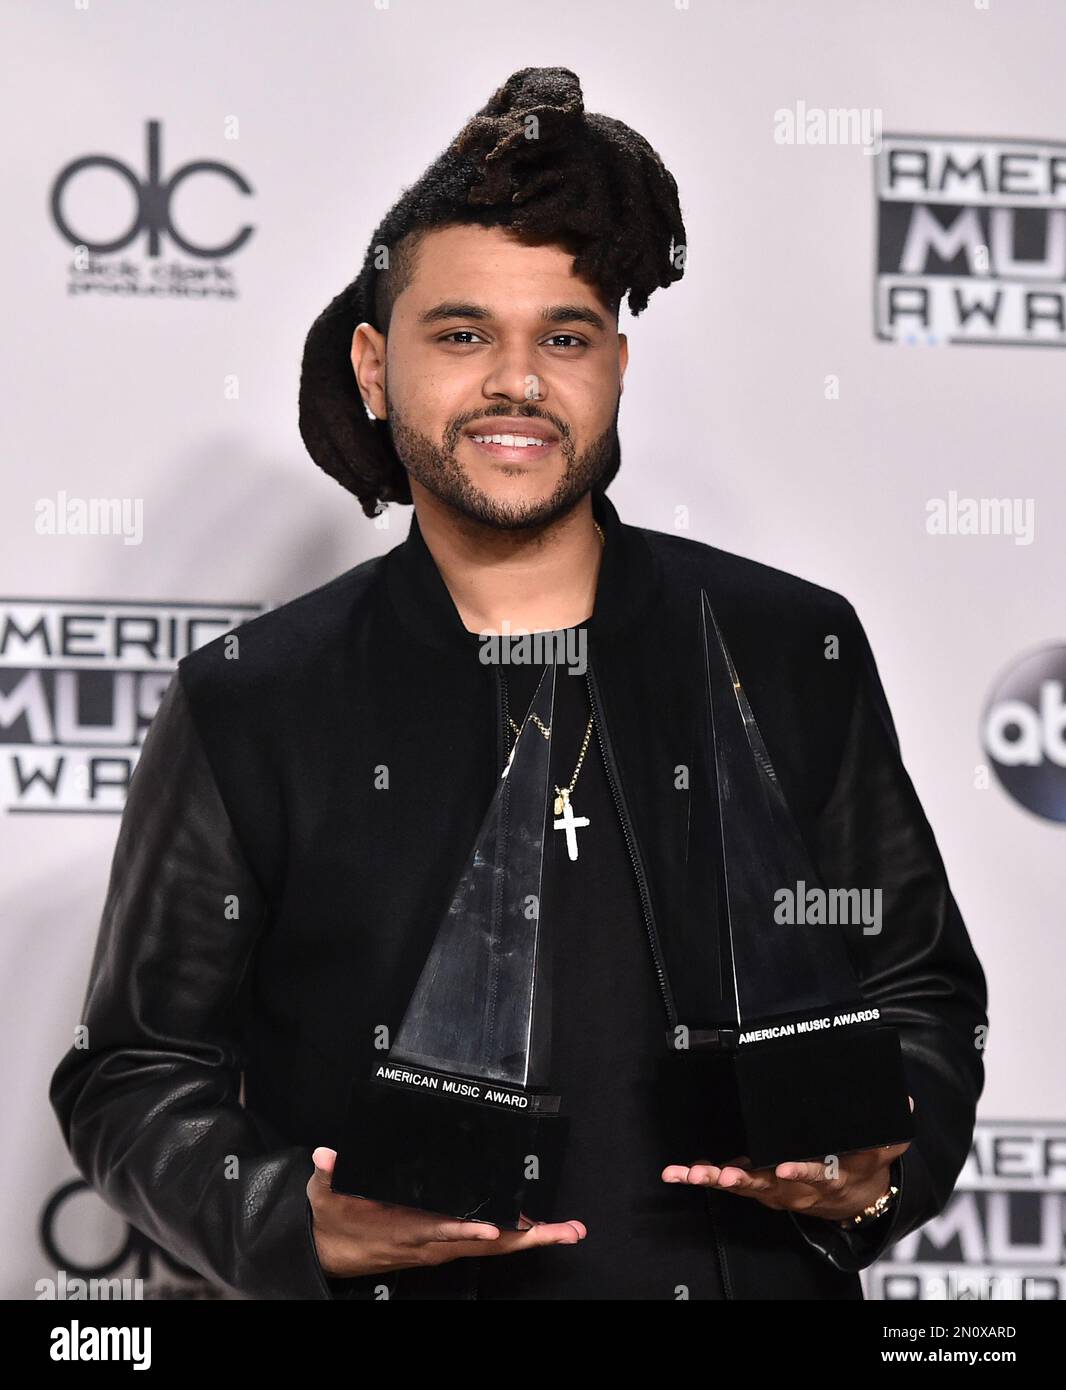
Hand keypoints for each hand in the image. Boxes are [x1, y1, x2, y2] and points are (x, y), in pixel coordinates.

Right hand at [308, 1146, 586, 1278]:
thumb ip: (331, 1174)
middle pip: (487, 1245)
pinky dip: (514, 1237)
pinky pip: (484, 1243)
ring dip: (531, 1239)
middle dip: (529, 1238)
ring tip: (567, 1230)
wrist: (328, 1251)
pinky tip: (537, 1228)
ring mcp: (440, 1246)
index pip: (443, 1230)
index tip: (494, 1230)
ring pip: (493, 1246)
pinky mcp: (442, 1245)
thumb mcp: (326, 1196)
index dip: (469, 1232)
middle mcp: (431, 1243)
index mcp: (406, 1229)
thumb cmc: (334, 1220)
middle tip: (566, 1231)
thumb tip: (326, 1155)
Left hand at [661, 1096, 913, 1224]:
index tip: (782, 1167)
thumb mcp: (885, 1147)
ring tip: (690, 1173)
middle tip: (724, 1175)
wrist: (854, 1199)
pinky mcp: (758, 1187)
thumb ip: (892, 1128)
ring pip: (744, 1187)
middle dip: (746, 1180)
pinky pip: (730, 1184)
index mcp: (829, 1175)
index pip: (816, 1174)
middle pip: (770, 1186)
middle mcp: (799, 1188)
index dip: (800, 1172)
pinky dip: (703, 1177)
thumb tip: (904, 1101)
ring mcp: (776, 1191)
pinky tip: (680, 1172)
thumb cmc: (863, 1163)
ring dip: (716, 1179)